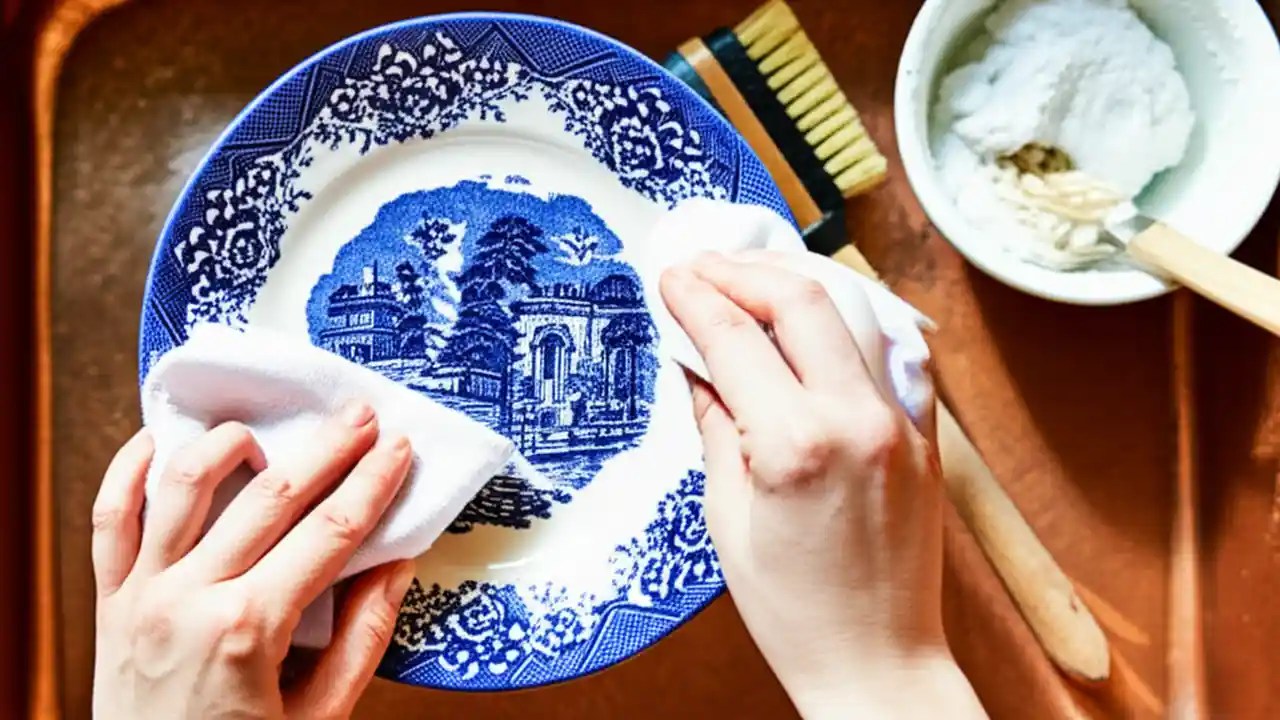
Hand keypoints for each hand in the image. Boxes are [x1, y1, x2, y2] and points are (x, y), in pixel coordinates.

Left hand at [92, 404, 414, 718]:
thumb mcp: (321, 715)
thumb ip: (363, 637)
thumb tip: (395, 563)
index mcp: (250, 629)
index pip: (330, 532)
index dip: (373, 484)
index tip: (400, 449)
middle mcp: (190, 599)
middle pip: (272, 496)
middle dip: (326, 449)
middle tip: (362, 415)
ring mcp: (141, 593)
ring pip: (183, 487)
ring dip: (228, 444)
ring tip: (263, 429)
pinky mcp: (107, 600)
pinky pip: (109, 518)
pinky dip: (128, 469)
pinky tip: (159, 439)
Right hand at [661, 253, 982, 718]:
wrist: (876, 662)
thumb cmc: (792, 610)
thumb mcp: (726, 515)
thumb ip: (715, 423)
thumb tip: (697, 361)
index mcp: (796, 443)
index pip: (734, 336)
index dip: (694, 297)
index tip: (670, 277)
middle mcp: (858, 417)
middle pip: (801, 297)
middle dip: (743, 269)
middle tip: (703, 264)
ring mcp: (903, 421)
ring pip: (856, 306)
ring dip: (798, 280)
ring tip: (753, 274)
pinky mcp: (927, 433)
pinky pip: (893, 348)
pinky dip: (853, 318)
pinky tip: (820, 314)